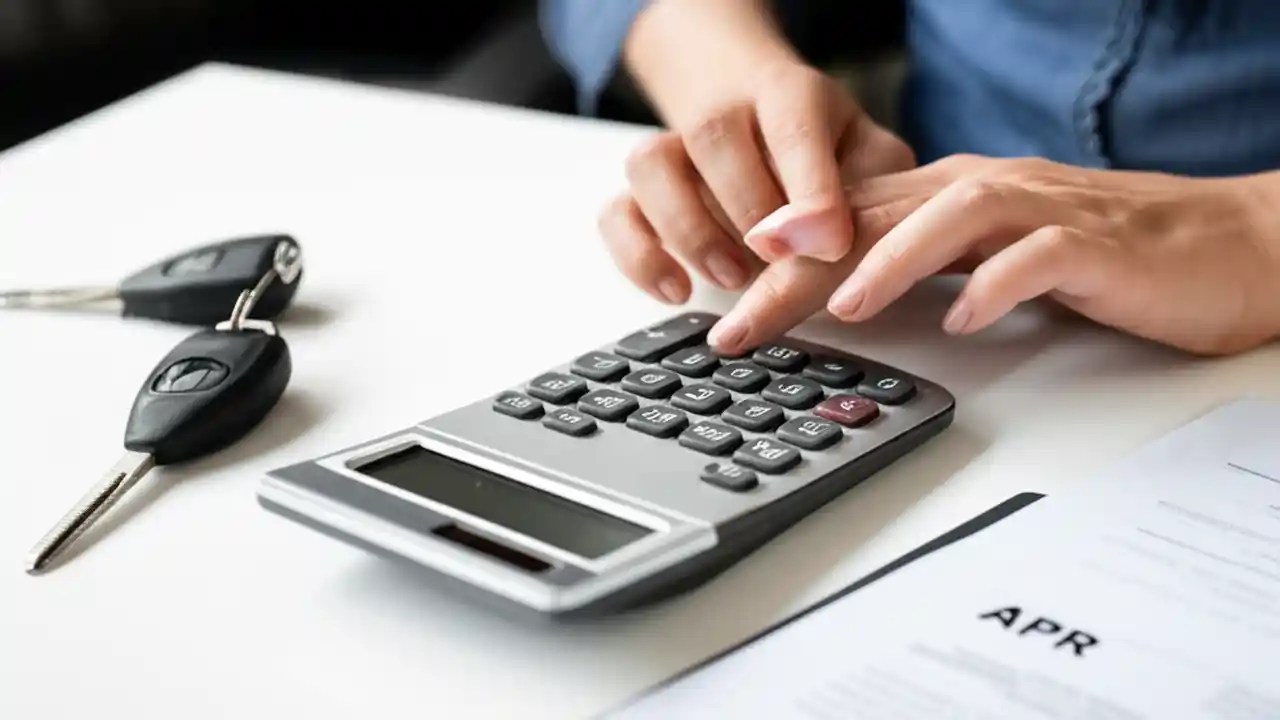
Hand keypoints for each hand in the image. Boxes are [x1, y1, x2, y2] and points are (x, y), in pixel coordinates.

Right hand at [599, 60, 913, 304]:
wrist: (749, 104)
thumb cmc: (822, 146)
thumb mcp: (868, 152)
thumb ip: (879, 189)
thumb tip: (875, 246)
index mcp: (789, 95)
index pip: (794, 123)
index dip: (808, 186)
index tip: (828, 242)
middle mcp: (722, 112)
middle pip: (715, 137)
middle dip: (748, 211)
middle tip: (780, 265)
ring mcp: (673, 147)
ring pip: (651, 165)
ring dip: (688, 229)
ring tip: (730, 278)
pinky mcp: (641, 190)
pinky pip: (615, 212)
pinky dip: (637, 255)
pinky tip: (676, 290)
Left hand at [710, 155, 1279, 355]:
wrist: (1234, 244)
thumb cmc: (1108, 257)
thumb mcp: (991, 257)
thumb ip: (922, 264)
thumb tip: (838, 294)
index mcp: (954, 197)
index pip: (847, 223)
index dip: (778, 265)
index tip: (725, 315)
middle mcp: (990, 192)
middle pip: (875, 216)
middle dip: (798, 267)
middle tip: (739, 323)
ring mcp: (1046, 212)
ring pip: (951, 217)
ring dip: (888, 260)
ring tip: (838, 305)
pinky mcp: (1099, 245)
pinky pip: (1041, 256)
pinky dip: (996, 283)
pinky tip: (964, 318)